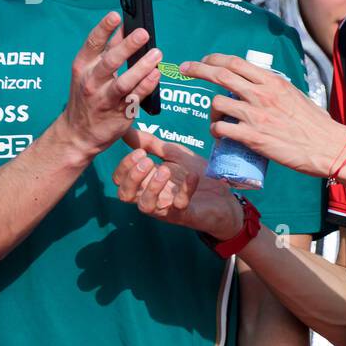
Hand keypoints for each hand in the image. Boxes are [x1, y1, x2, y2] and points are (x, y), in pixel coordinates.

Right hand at [59, 12, 161, 160]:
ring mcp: (104, 99)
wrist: (77, 134)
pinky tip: (156, 75)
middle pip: (110, 61)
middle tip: (144, 33)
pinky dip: (146, 86)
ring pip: (124, 81)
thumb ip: (106, 52)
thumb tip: (125, 29)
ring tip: (157, 53)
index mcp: (83, 67)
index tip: (116, 15)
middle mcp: (91, 82)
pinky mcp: (119, 113)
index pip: (92, 43)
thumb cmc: (86, 98)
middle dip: (127, 46)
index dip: (104, 28)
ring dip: (142, 67)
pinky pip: (135, 98)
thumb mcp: (88, 72)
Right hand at [111, 128, 243, 237]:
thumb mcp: (174, 155)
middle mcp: (152, 197)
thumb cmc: (196, 176)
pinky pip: (179, 206)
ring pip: (145, 206)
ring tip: (165, 170)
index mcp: (146, 183)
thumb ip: (151, 144)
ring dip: (152, 186)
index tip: (140, 151)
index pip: (120, 180)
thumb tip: (127, 130)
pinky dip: (185, 190)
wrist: (225, 195)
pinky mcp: (186, 215)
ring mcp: (168, 209)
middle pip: (125, 195)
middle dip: (132, 176)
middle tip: (148, 161)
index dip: (124, 167)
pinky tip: (193, 176)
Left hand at [179, 53, 345, 177]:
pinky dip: (216, 130)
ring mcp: (256, 116)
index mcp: (272, 82)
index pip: (236, 62)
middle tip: (185, 70)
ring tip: (217, 119)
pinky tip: (220, 135)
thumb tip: (258, 87)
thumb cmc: (314, 124)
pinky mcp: (253, 138)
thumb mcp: (294, 96)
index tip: (203, 60)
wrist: (328, 147)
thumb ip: (273, 90)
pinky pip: (222, 128)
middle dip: (197, 69)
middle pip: (220, 75)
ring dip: (212, 110)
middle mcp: (262, 95)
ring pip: (218, 103)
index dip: (214, 59)